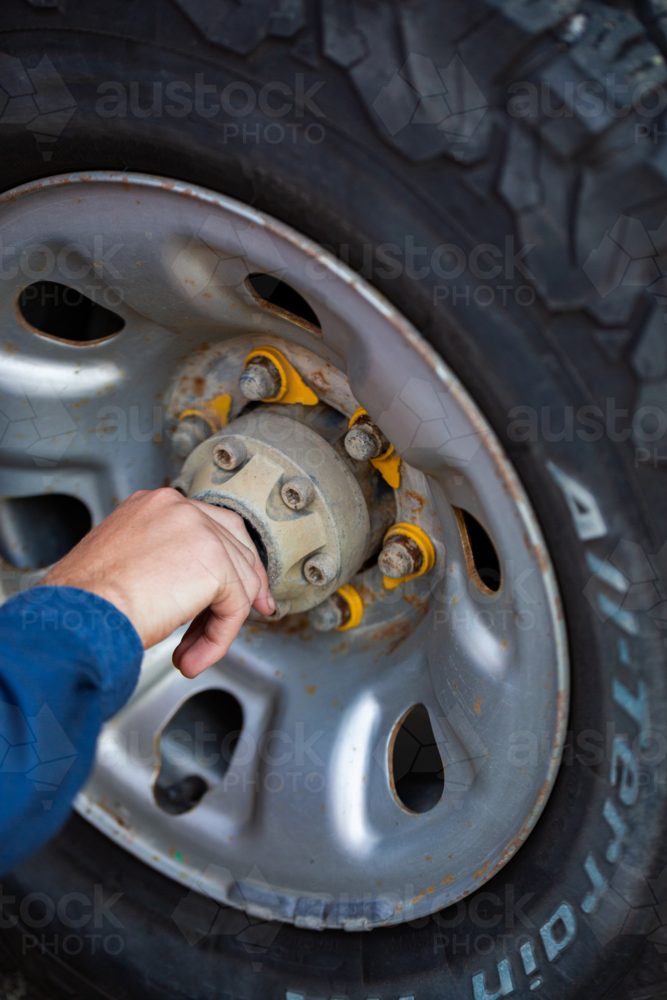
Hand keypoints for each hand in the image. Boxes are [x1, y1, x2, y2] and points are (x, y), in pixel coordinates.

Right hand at [41, 488, 273, 676]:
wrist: (78, 613)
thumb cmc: (86, 599)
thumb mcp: (126, 564)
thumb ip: (165, 563)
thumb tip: (195, 589)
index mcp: (155, 505)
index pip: (208, 523)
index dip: (229, 556)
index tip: (237, 585)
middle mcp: (179, 508)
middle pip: (234, 541)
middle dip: (246, 581)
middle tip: (251, 611)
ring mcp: (200, 531)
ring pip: (238, 578)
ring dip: (221, 623)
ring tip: (192, 652)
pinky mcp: (215, 562)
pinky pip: (234, 606)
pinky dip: (219, 638)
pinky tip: (193, 656)